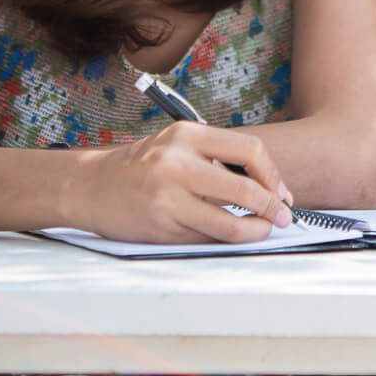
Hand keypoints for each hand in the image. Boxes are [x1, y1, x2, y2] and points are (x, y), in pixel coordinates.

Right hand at [71, 122, 294, 243]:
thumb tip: (268, 186)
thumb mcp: (177, 146)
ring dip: (256, 231)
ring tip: (264, 230)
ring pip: (230, 223)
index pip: (250, 150)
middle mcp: (177, 163)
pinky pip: (207, 237)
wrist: (91, 187)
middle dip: (273, 207)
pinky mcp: (161, 226)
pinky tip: (233, 235)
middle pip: (246, 190)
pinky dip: (226, 239)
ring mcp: (168, 197)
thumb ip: (217, 158)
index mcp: (187, 135)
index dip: (273, 175)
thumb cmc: (142, 167)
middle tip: (284, 216)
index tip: (282, 191)